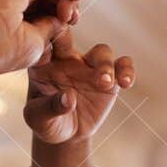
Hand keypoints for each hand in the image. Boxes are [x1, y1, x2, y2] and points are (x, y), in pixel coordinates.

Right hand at [0, 0, 81, 86]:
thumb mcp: (37, 44)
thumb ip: (52, 28)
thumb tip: (64, 19)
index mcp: (18, 22)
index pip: (48, 14)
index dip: (63, 19)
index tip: (67, 28)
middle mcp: (17, 4)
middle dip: (68, 8)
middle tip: (71, 19)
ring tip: (69, 10)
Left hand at [26, 28, 134, 144]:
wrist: (67, 136)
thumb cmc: (47, 124)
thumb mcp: (40, 121)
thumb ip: (50, 108)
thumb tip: (68, 98)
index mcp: (43, 65)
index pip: (42, 44)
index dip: (46, 34)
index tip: (53, 36)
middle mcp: (66, 60)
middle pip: (69, 37)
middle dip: (72, 30)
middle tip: (73, 31)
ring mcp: (89, 67)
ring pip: (101, 52)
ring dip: (104, 64)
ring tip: (105, 83)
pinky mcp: (110, 78)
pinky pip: (122, 66)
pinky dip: (127, 71)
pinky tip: (126, 83)